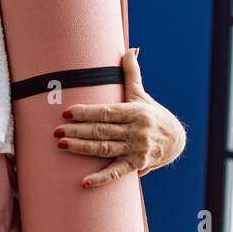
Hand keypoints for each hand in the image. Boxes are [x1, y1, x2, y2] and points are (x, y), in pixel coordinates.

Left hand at [53, 47, 185, 188]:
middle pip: (102, 131)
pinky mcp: (136, 166)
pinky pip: (116, 173)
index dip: (86, 112)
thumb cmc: (152, 114)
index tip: (67, 112)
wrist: (176, 140)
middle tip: (56, 131)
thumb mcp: (142, 95)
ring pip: (105, 149)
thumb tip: (130, 49)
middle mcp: (137, 131)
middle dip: (78, 131)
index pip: (106, 112)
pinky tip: (84, 182)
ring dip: (82, 149)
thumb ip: (132, 74)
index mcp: (136, 112)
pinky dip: (101, 178)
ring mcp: (137, 150)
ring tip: (61, 145)